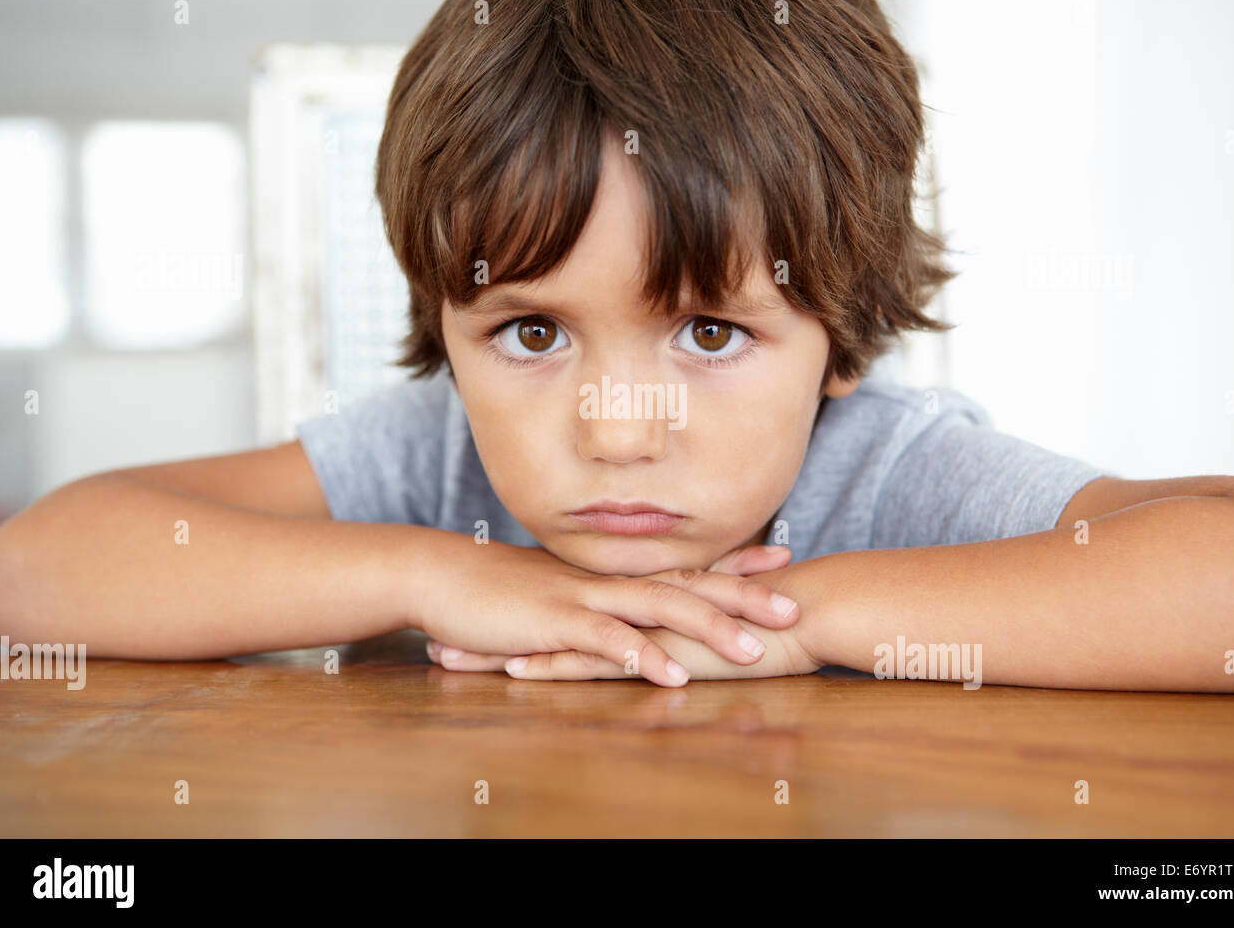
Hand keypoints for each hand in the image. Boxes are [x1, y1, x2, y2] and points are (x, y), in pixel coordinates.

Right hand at [413, 535, 801, 687]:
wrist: (440, 577)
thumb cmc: (498, 591)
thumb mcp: (556, 595)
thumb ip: (595, 602)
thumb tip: (626, 613)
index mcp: (612, 576)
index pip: (685, 565)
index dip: (734, 565)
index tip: (783, 559)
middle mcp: (607, 581)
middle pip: (686, 583)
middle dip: (742, 595)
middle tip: (793, 608)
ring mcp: (582, 598)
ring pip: (656, 608)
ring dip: (705, 629)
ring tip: (752, 652)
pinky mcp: (553, 622)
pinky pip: (605, 639)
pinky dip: (640, 655)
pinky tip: (670, 675)